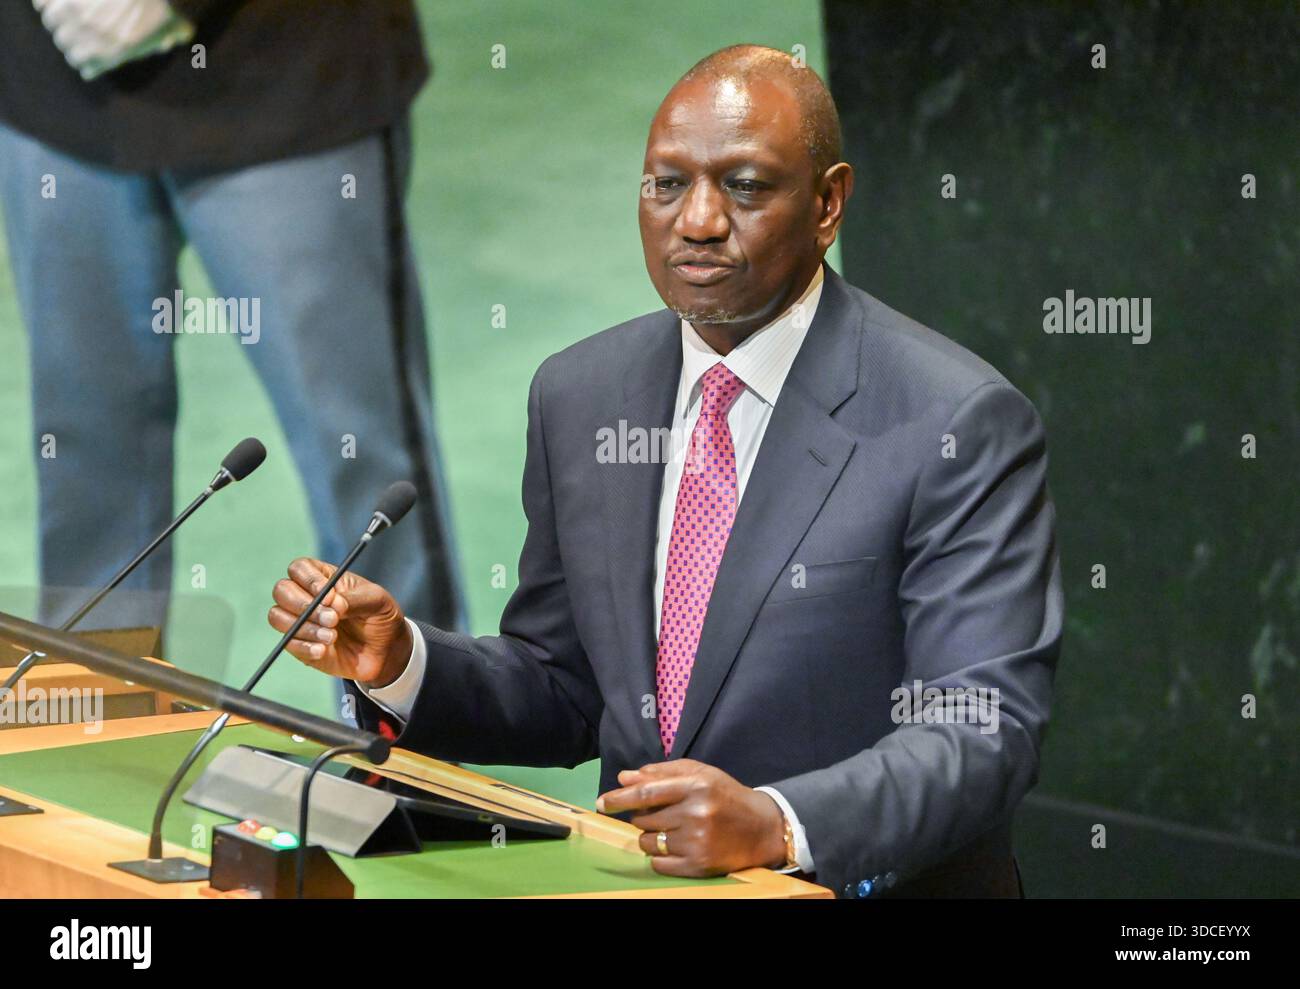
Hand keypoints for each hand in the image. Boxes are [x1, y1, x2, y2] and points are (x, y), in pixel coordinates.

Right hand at [34, 0, 193, 80]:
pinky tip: (52, 2)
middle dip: (69, 39)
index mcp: (116, 50)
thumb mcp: (177, 30)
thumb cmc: (171, 6)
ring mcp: (78, 9)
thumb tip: (163, 44)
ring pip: (52, 20)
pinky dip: (45, 2)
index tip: (85, 56)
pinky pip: (43, 0)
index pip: (82, 64)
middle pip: (64, 42)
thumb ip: (163, 43)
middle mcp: (93, 33)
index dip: (84, 60)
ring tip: (63, 14)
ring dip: (56, 18)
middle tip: (75, 31)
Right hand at [267, 557, 413, 687]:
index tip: (328, 596)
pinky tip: (324, 650)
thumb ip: (355, 600)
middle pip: (282, 590)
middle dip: (303, 605)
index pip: (300, 568)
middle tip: (332, 619)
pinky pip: (288, 642)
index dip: (308, 580)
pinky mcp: (300, 644)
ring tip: (332, 637)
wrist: (386, 651)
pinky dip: (304, 646)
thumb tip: (332, 604)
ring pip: (278, 617)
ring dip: (304, 628)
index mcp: (324, 577)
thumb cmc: (380, 617)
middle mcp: (306, 596)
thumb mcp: (377, 602)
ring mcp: (300, 621)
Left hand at [596, 759, 787, 876]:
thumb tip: (624, 778)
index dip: (620, 797)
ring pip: (647, 842)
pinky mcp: (698, 865)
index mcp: (695, 786)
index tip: (602, 802)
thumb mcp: (699, 774)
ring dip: (650, 836)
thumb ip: (661, 773)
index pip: (646, 792)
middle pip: (643, 819)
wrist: (762, 827)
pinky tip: (674, 846)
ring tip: (670, 830)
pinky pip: (658, 863)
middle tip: (660, 814)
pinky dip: (658, 856)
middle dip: (643, 816)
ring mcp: (696, 842)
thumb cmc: (725, 795)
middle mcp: (696, 813)